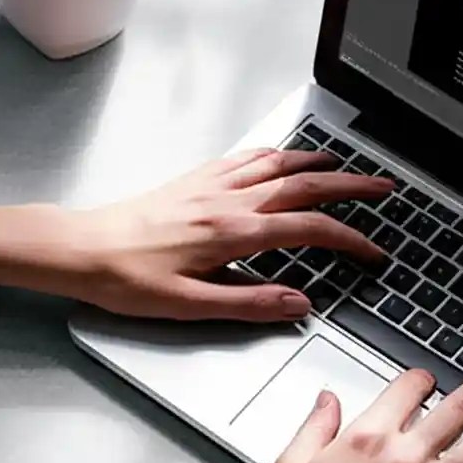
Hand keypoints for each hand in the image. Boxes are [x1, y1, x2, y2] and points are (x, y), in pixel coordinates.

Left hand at [53, 149, 390, 320]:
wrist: (80, 249)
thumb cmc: (126, 279)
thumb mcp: (190, 307)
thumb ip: (249, 303)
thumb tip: (298, 303)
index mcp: (233, 233)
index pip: (309, 229)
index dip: (349, 240)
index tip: (372, 252)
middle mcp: (227, 201)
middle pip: (305, 184)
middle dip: (351, 186)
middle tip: (383, 189)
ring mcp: (212, 186)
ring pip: (279, 164)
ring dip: (319, 163)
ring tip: (345, 167)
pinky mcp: (195, 181)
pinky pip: (246, 159)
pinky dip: (277, 155)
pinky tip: (283, 158)